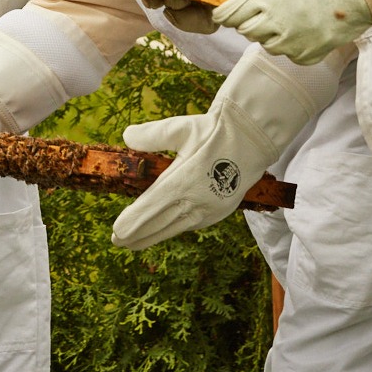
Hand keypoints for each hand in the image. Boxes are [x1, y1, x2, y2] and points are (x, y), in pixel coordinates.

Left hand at [111, 46, 332, 248]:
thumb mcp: (181, 128)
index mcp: (186, 181)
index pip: (154, 205)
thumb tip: (127, 136)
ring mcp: (211, 209)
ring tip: (133, 243)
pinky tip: (161, 230)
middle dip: (138, 234)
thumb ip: (152, 134)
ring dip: (153, 236)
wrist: (253, 139)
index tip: (117, 231)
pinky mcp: (220, 211)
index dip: (135, 220)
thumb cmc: (215, 131)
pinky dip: (173, 228)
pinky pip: (191, 224)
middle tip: (117, 241)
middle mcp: (198, 200)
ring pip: (176, 228)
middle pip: (161, 223)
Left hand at [214, 0, 369, 63]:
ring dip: (271, 34)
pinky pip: (290, 55)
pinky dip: (293, 45)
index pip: (227, 15)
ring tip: (288, 16)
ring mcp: (292, 40)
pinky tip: (304, 28)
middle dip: (248, 21)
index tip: (231, 8)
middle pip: (244, 31)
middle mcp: (274, 21)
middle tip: (264, 10)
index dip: (226, 12)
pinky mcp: (309, 53)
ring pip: (266, 45)